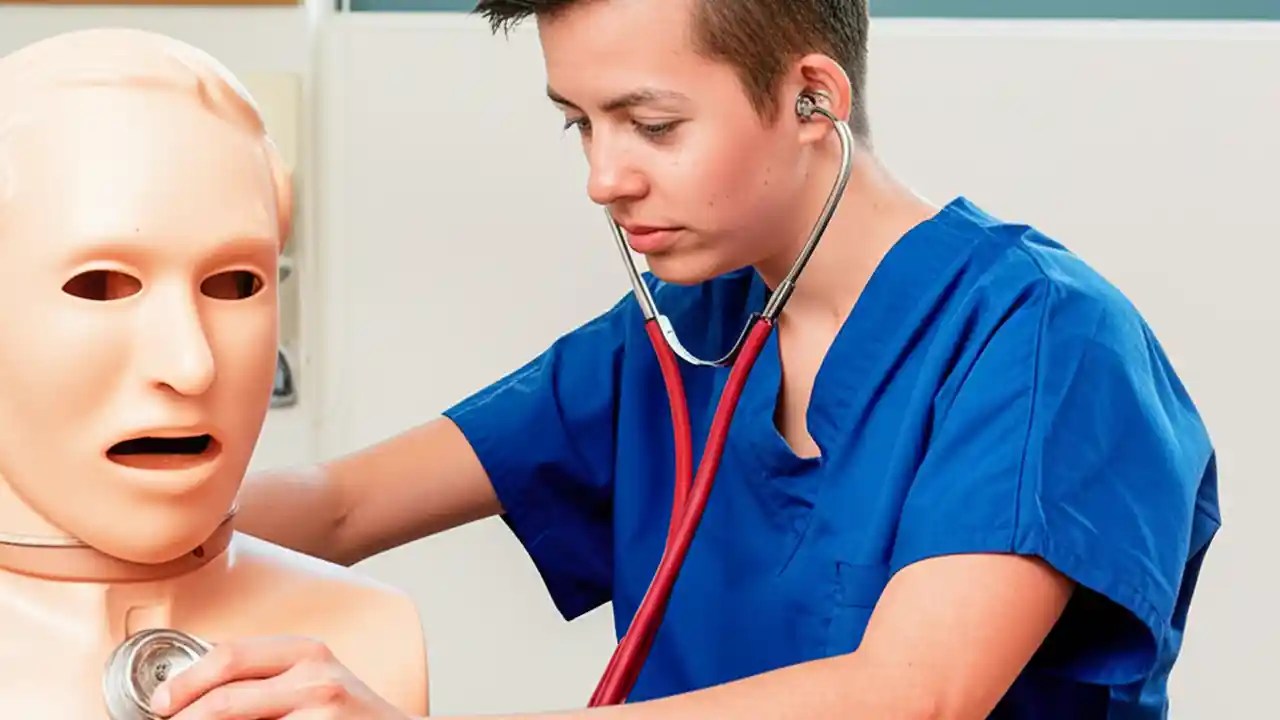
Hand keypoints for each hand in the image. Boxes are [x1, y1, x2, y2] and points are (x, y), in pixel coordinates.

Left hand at [149, 635, 411, 718]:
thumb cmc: (351, 715)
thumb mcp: (313, 678)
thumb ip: (266, 677)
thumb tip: (196, 691)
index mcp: (307, 651)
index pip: (230, 656)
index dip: (185, 681)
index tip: (161, 702)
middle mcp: (316, 677)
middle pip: (226, 696)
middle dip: (184, 716)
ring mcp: (321, 710)